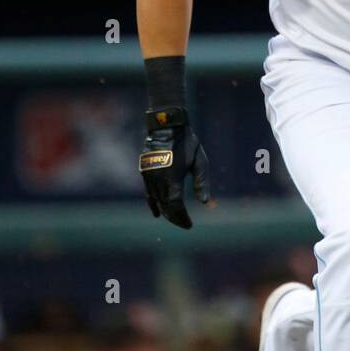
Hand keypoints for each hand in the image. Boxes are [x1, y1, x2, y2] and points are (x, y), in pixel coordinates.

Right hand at [139, 108, 210, 228]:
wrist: (166, 125)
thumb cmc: (187, 142)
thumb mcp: (200, 160)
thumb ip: (202, 182)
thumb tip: (204, 202)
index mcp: (173, 177)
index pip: (175, 205)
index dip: (181, 217)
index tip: (189, 225)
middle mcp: (158, 179)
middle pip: (165, 206)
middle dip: (174, 218)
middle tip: (184, 224)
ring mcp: (149, 176)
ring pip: (156, 201)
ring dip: (165, 212)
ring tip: (175, 219)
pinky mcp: (145, 172)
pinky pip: (148, 193)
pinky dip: (153, 204)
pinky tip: (157, 213)